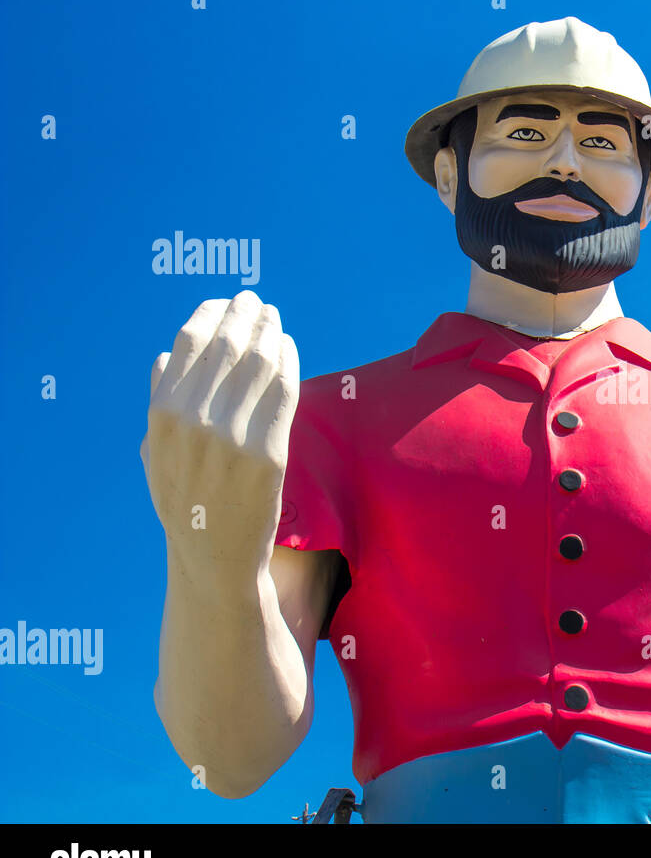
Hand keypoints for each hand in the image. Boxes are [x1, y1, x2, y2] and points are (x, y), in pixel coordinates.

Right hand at [141, 290, 299, 566]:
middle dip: (245, 314)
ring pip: (260, 363)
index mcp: (161, 415)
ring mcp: (232, 438)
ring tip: (274, 319)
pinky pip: (284, 392)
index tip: (225, 303)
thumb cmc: (184, 501)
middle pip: (228, 346)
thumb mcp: (154, 452)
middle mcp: (194, 422)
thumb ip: (160, 401)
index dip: (211, 314)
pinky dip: (289, 362)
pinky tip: (289, 348)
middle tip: (257, 301)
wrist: (214, 556)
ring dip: (270, 331)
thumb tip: (167, 355)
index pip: (189, 343)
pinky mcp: (268, 454)